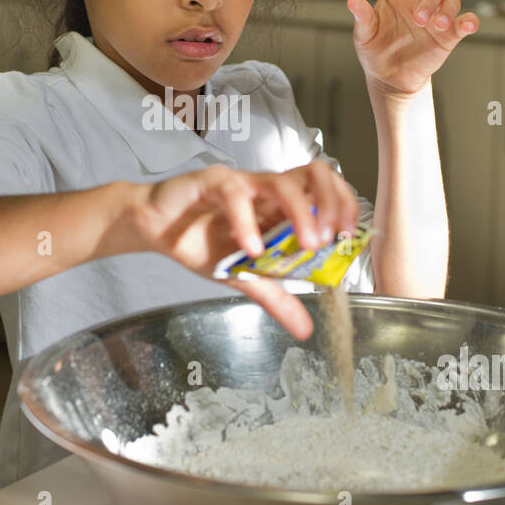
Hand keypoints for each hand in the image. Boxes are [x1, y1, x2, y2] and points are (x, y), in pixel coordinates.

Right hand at [122, 161, 359, 338]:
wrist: (155, 227)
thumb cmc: (201, 241)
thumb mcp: (245, 277)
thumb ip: (277, 298)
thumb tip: (306, 330)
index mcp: (280, 206)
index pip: (325, 190)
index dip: (345, 207)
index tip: (349, 240)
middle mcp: (266, 189)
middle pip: (314, 174)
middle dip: (333, 203)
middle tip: (333, 240)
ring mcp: (241, 183)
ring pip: (281, 182)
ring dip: (301, 212)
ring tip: (306, 246)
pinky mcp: (210, 183)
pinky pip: (234, 195)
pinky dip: (247, 222)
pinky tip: (251, 250)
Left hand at [347, 0, 477, 100]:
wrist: (389, 76)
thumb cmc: (375, 50)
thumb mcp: (363, 35)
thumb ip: (362, 18)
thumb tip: (352, 2)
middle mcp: (420, 2)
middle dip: (430, 1)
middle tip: (420, 20)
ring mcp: (436, 18)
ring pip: (452, 2)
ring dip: (447, 11)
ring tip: (437, 26)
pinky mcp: (449, 36)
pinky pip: (465, 22)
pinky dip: (469, 22)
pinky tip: (467, 25)